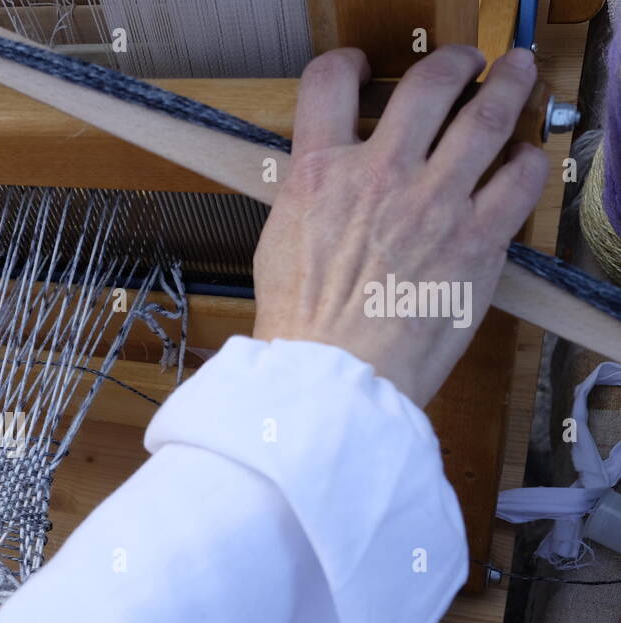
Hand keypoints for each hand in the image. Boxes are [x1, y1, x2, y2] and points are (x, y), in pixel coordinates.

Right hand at [252, 45, 549, 407]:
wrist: (333, 376)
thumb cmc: (302, 328)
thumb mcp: (281, 246)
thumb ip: (312, 199)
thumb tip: (328, 183)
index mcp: (320, 175)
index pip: (329, 82)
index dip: (347, 63)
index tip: (361, 68)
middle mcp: (379, 175)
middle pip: (429, 82)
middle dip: (454, 61)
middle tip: (465, 63)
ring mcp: (435, 204)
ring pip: (488, 115)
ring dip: (508, 85)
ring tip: (515, 74)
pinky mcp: (478, 241)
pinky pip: (520, 179)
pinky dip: (526, 160)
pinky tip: (522, 160)